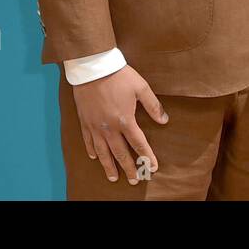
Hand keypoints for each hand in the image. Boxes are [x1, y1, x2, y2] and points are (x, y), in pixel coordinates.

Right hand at [71, 65, 168, 184]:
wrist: (93, 68)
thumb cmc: (119, 76)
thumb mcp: (141, 87)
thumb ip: (153, 106)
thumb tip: (164, 120)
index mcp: (125, 120)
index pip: (139, 144)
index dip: (146, 157)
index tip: (152, 168)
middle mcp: (110, 128)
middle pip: (121, 153)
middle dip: (129, 168)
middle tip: (134, 180)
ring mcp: (95, 126)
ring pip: (103, 152)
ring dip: (109, 166)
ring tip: (113, 177)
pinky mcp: (84, 121)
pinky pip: (88, 141)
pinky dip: (92, 150)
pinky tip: (95, 157)